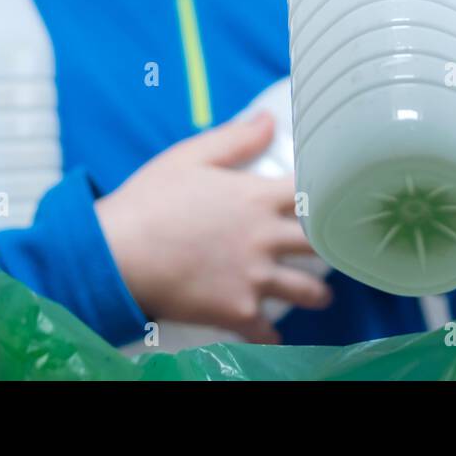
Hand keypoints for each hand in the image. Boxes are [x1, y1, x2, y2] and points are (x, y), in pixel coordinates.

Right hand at [96, 112, 332, 343]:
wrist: (118, 253)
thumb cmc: (149, 200)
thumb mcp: (189, 157)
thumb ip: (235, 139)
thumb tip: (270, 120)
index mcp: (257, 197)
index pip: (311, 192)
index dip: (329, 193)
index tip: (337, 197)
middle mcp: (265, 237)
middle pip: (320, 243)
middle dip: (332, 247)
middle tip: (336, 250)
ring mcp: (255, 277)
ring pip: (306, 291)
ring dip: (315, 295)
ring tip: (319, 296)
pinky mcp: (237, 310)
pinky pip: (266, 331)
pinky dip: (271, 335)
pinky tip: (272, 335)